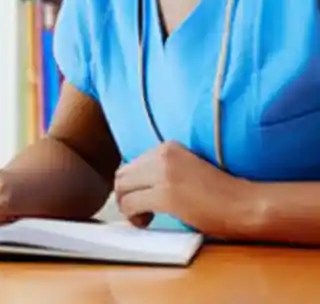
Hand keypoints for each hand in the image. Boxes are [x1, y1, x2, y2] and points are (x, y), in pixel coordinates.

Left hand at [114, 141, 249, 235]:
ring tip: (144, 218)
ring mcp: (163, 173)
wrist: (247, 204)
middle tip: (139, 211)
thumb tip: (140, 186)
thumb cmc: (224, 193)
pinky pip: (130, 204)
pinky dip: (132, 216)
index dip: (134, 184)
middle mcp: (162, 155)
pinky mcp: (166, 194)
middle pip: (122, 174)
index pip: (133, 163)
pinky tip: (146, 221)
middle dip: (125, 194)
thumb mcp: (189, 170)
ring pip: (122, 188)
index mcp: (169, 147)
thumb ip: (164, 171)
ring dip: (127, 206)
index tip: (144, 199)